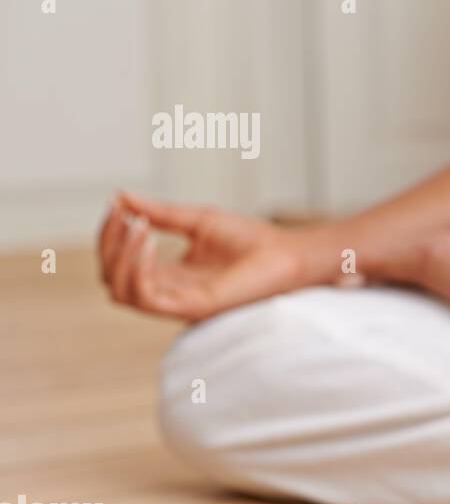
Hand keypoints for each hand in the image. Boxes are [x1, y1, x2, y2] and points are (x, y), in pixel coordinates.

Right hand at [97, 192, 315, 320]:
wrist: (286, 251)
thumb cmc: (251, 239)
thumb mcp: (196, 219)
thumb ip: (159, 212)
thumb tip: (120, 196)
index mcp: (168, 274)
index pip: (118, 263)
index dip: (110, 235)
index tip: (116, 204)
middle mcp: (169, 291)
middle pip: (112, 279)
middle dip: (109, 245)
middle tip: (124, 215)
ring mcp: (179, 302)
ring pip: (121, 292)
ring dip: (119, 257)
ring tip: (136, 226)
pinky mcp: (194, 307)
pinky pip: (148, 298)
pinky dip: (138, 270)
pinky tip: (148, 242)